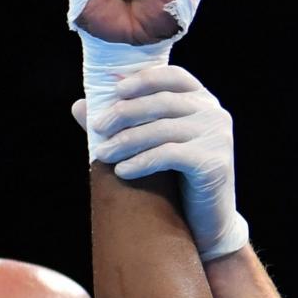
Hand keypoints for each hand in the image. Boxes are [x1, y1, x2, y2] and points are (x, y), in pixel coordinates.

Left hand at [71, 66, 247, 259]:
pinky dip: (141, 162)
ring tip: (102, 154)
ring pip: (162, 129)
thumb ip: (123, 123)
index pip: (174, 77)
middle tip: (97, 128)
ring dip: (126, 141)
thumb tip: (79, 106)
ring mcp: (218, 137)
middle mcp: (215, 114)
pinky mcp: (214, 162)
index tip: (114, 90)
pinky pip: (169, 155)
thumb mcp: (152, 145)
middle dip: (124, 113)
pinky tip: (122, 171)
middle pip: (163, 102)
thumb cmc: (177, 180)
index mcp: (203, 102)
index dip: (144, 79)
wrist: (207, 221)